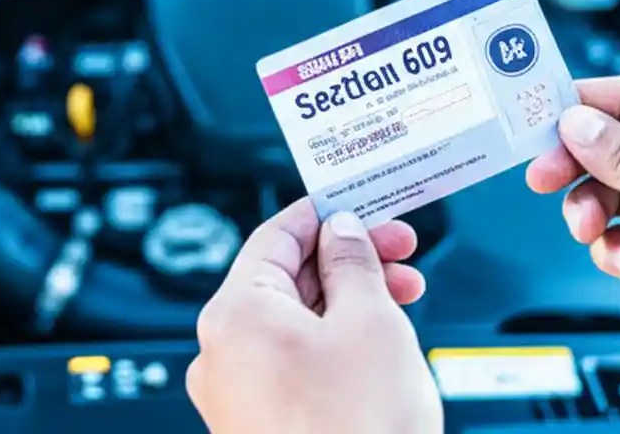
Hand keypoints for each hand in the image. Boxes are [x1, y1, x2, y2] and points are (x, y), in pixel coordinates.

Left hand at [187, 199, 440, 433]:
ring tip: (400, 305)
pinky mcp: (252, 426)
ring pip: (290, 325)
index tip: (365, 207)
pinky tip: (373, 351)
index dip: (328, 215)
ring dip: (343, 305)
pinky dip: (328, 348)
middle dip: (346, 263)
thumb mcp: (372, 325)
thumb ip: (355, 264)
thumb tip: (344, 234)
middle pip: (282, 280)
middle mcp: (219, 352)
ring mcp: (231, 395)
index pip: (275, 235)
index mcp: (234, 313)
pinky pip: (288, 366)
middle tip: (400, 256)